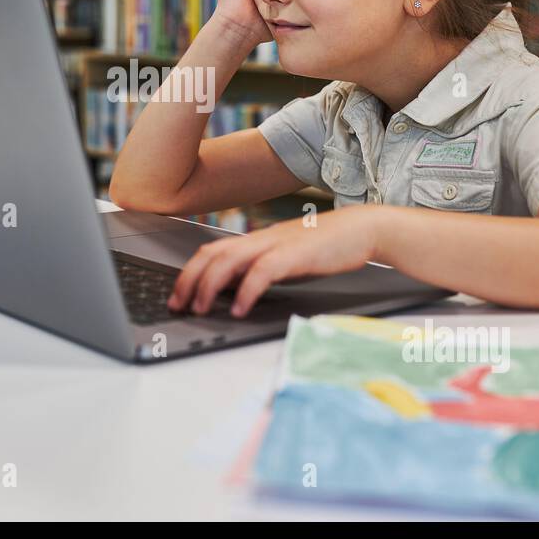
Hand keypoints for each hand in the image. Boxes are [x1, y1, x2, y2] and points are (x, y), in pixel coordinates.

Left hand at [169, 205, 383, 317]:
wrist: (361, 229)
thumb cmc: (325, 247)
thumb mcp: (286, 259)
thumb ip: (262, 269)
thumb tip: (237, 290)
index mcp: (256, 241)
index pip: (211, 251)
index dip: (189, 273)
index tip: (177, 296)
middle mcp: (260, 239)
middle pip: (211, 255)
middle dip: (189, 280)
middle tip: (177, 305)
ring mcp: (275, 244)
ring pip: (229, 261)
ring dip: (209, 286)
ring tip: (200, 309)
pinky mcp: (294, 254)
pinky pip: (262, 272)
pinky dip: (246, 291)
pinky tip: (240, 309)